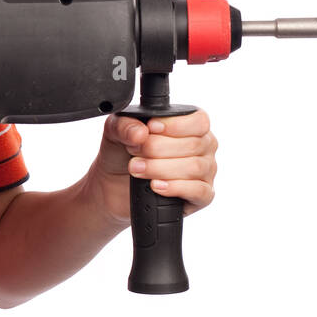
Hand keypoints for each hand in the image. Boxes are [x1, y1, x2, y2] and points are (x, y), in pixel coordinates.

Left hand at [85, 109, 217, 224]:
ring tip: (137, 169)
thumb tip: (141, 132)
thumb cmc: (122, 154)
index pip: (199, 120)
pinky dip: (176, 188)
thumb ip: (125, 125)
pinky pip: (199, 191)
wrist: (112, 186)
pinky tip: (156, 186)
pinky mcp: (201, 196)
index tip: (151, 128)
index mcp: (190, 126)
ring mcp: (205, 172)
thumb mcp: (116, 132)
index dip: (176, 125)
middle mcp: (203, 147)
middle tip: (135, 152)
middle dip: (158, 148)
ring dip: (161, 168)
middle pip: (193, 144)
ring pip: (194, 167)